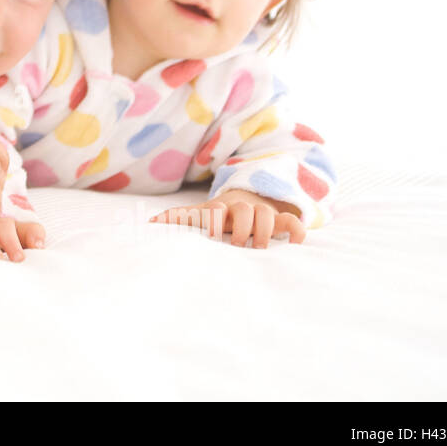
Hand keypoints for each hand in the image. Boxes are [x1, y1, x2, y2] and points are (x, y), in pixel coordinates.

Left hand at [149, 188, 305, 248]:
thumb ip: (179, 217)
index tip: (212, 234)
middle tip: (238, 244)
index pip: (216, 209)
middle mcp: (243, 208)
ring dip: (264, 230)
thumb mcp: (201, 213)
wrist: (249, 197)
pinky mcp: (281, 220)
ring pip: (268, 214)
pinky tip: (296, 243)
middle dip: (242, 227)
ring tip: (258, 248)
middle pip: (246, 210)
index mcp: (221, 208)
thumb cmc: (221, 213)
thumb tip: (149, 221)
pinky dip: (297, 231)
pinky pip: (293, 222)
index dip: (214, 220)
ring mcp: (264, 213)